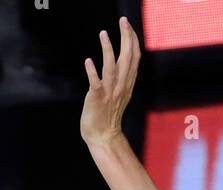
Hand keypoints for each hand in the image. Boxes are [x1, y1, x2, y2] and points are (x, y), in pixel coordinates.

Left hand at [81, 17, 140, 148]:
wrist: (103, 136)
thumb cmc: (108, 114)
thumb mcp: (120, 92)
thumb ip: (122, 76)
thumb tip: (123, 59)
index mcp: (127, 83)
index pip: (134, 58)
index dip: (133, 40)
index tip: (128, 25)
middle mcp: (121, 86)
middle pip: (127, 59)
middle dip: (126, 38)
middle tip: (123, 21)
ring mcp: (109, 93)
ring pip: (111, 68)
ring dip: (107, 50)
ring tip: (103, 34)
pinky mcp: (97, 99)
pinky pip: (95, 84)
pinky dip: (92, 72)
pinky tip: (88, 61)